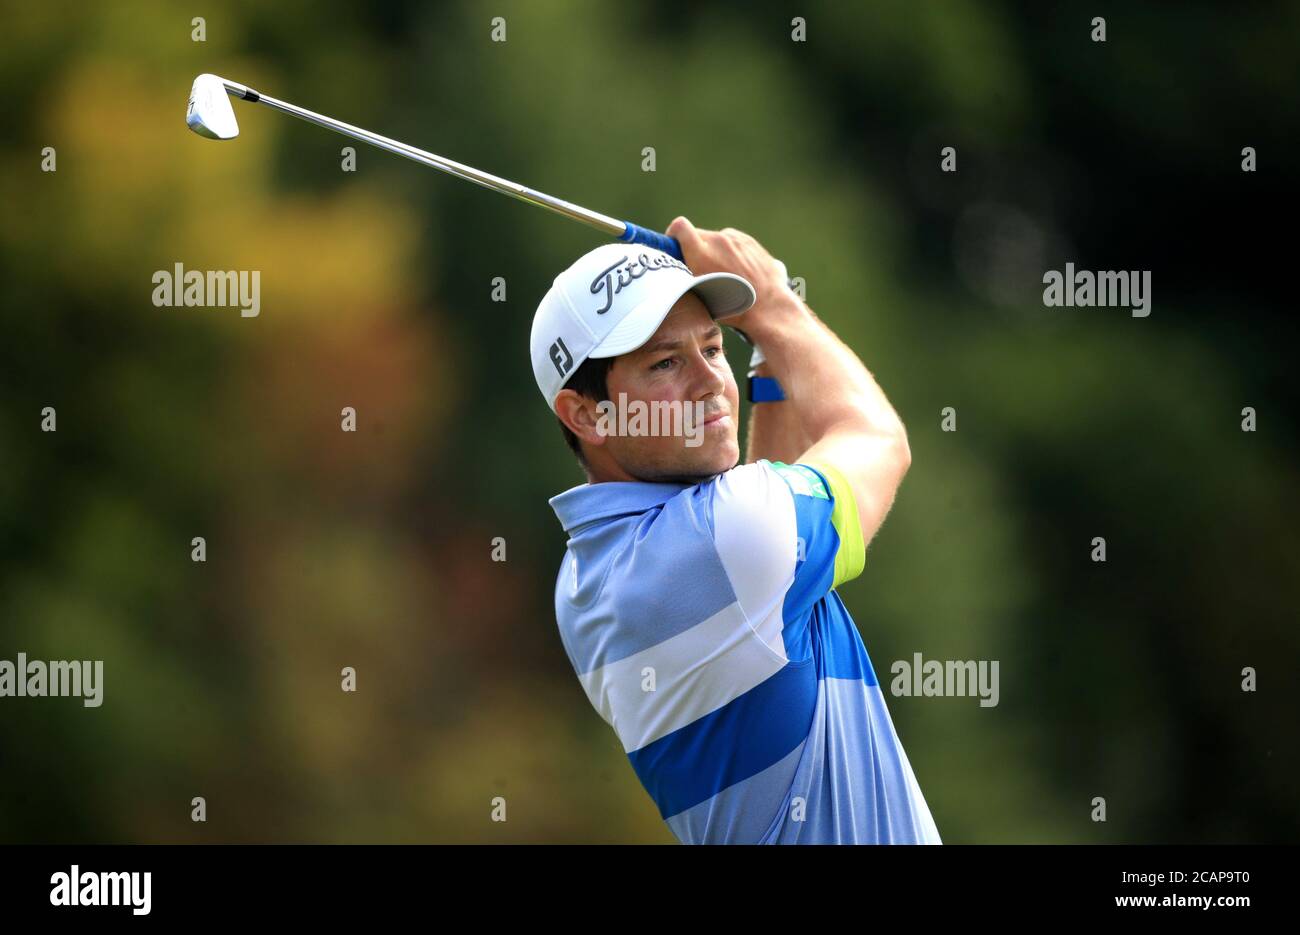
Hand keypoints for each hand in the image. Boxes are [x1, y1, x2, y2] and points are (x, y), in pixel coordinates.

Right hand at [665, 217, 798, 329]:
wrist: (768, 308)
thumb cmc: (733, 308)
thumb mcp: (701, 296)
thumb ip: (687, 277)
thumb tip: (680, 270)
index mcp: (701, 253)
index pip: (679, 227)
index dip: (674, 235)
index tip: (675, 246)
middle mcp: (719, 240)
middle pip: (699, 235)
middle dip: (697, 249)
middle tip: (701, 269)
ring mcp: (737, 239)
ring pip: (718, 239)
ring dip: (716, 251)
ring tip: (725, 274)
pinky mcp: (751, 242)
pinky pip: (735, 243)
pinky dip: (733, 253)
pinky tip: (740, 272)